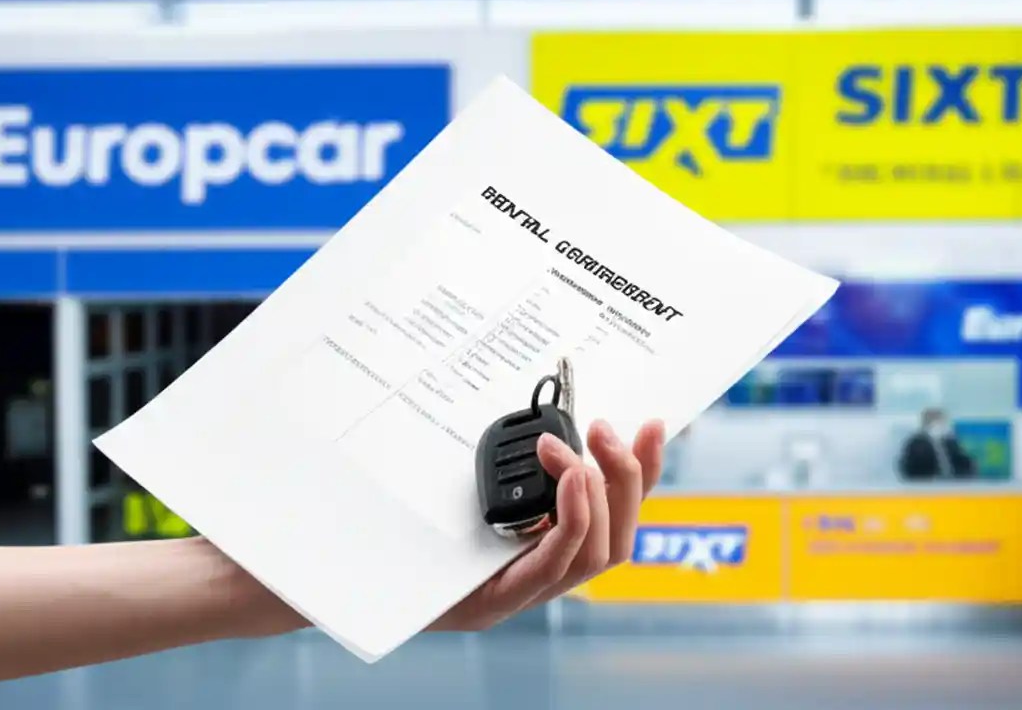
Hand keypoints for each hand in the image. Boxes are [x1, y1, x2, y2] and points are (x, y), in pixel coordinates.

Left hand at [429, 418, 664, 630]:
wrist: (368, 576)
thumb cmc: (419, 527)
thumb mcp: (478, 484)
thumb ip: (519, 467)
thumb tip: (552, 422)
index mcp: (549, 548)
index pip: (618, 515)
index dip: (643, 472)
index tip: (653, 426)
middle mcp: (549, 575)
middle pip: (621, 536)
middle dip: (625, 477)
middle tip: (604, 431)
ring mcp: (529, 593)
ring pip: (601, 553)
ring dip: (598, 493)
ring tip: (573, 457)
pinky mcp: (505, 599)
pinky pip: (559, 564)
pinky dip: (575, 520)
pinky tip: (571, 485)